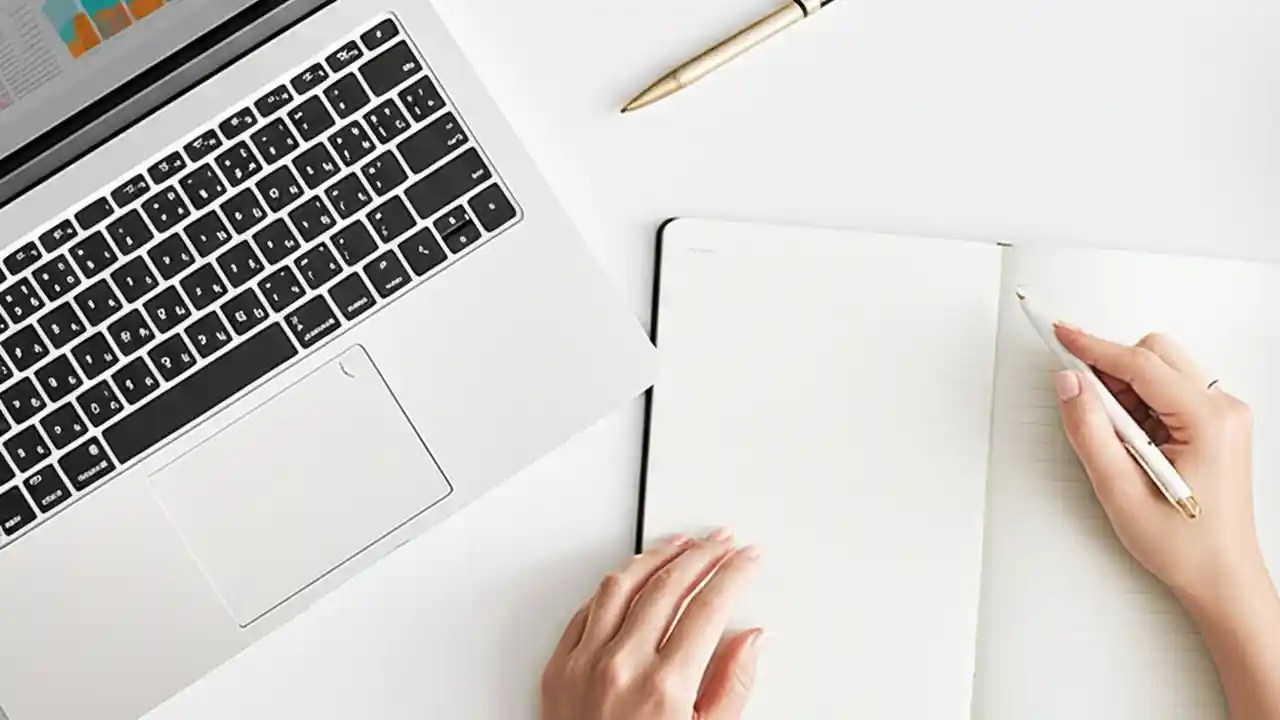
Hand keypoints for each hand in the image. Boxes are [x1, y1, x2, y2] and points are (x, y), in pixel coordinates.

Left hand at [541, 530, 763, 719]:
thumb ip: (732, 687)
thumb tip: (750, 639)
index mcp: (664, 687)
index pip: (709, 607)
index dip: (734, 574)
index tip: (747, 558)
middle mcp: (621, 667)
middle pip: (668, 585)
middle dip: (702, 555)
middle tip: (721, 541)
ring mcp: (583, 664)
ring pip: (622, 585)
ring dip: (656, 556)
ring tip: (680, 544)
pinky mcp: (556, 669)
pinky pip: (587, 610)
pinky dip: (614, 586)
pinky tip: (631, 577)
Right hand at [1051, 325, 1269, 608]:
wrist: (1221, 577)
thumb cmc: (1185, 545)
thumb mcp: (1120, 491)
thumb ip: (1089, 431)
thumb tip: (1070, 385)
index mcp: (1208, 421)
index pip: (1141, 364)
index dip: (1094, 347)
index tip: (1061, 334)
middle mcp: (1223, 409)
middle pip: (1155, 354)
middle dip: (1111, 369)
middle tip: (1085, 404)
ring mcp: (1222, 416)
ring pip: (1160, 370)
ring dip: (1125, 391)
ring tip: (1116, 441)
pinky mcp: (1213, 425)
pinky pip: (1167, 392)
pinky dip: (1139, 406)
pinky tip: (1132, 443)